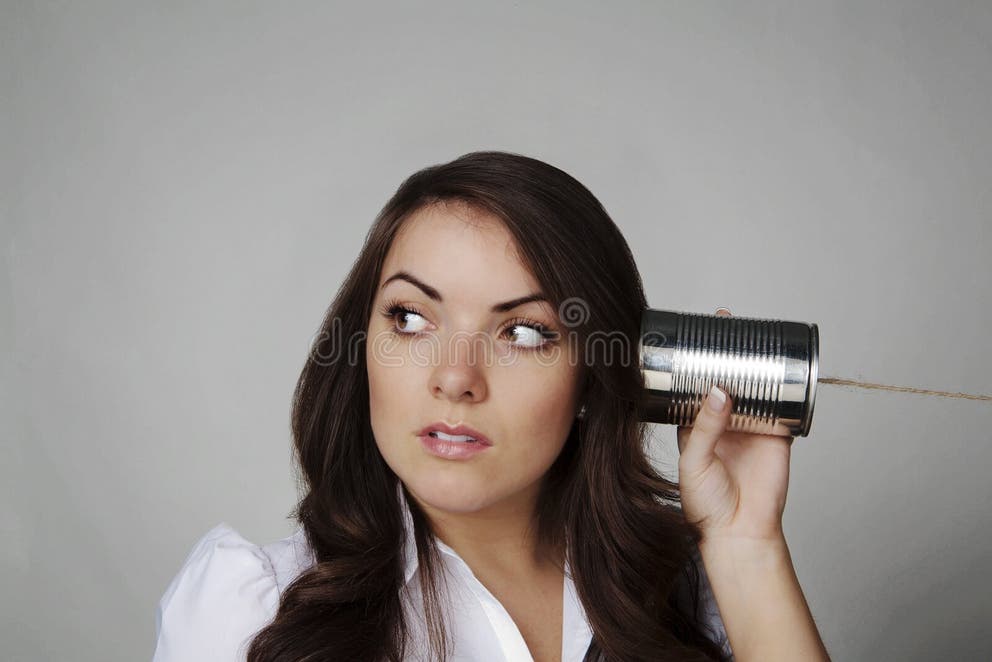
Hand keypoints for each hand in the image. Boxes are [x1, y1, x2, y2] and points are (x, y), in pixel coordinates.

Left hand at [675, 308, 794, 542]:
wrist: (740, 532)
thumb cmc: (706, 504)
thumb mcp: (695, 461)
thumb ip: (705, 426)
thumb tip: (719, 392)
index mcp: (695, 424)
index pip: (693, 385)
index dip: (694, 362)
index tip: (693, 336)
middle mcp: (723, 420)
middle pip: (725, 377)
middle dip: (726, 352)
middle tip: (727, 324)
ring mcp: (751, 425)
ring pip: (754, 386)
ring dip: (754, 363)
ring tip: (752, 337)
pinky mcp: (777, 434)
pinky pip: (783, 405)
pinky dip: (785, 386)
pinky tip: (784, 366)